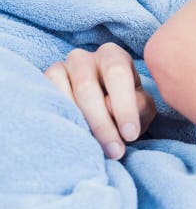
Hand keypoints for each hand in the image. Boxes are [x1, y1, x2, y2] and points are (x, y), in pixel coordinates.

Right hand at [44, 43, 155, 159]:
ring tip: (93, 150)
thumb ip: (139, 107)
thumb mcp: (141, 106)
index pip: (118, 75)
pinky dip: (60, 121)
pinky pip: (47, 101)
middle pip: (87, 88)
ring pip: (64, 97)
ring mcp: (59, 69)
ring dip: (79, 126)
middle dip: (102, 124)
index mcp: (113, 56)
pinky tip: (73, 138)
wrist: (99, 110)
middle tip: (115, 151)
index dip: (124, 106)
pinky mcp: (42, 83)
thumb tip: (114, 110)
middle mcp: (84, 58)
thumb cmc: (125, 107)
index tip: (130, 135)